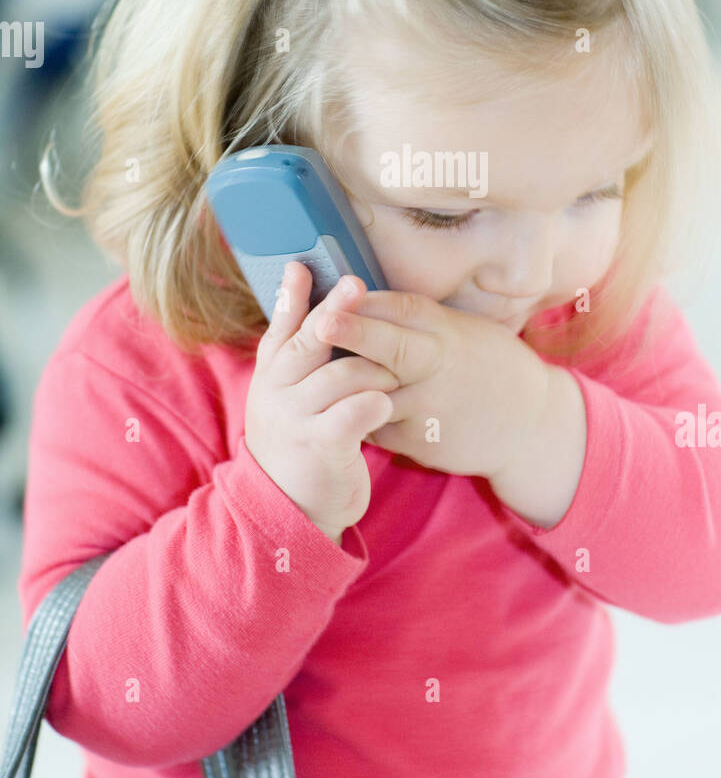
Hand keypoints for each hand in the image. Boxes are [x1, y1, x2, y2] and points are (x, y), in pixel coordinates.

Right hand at [244, 263, 398, 540]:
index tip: (301, 265)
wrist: (290, 512)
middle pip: (308, 341)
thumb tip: (309, 308)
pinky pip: (358, 409)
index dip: (290, 297)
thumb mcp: (290, 400)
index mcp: (270, 377)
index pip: (279, 329)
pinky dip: (377, 402)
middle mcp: (276, 393)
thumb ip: (300, 359)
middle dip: (335, 311)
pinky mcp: (323, 445)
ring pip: (343, 374)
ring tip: (393, 376)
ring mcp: (296, 419)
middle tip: (357, 285)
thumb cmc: (302, 445)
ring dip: (375, 370)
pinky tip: (386, 406)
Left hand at [312, 289, 550, 481]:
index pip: (403, 309)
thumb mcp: (463, 331)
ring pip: (378, 392)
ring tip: (312, 376)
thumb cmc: (487, 366)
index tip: (334, 291)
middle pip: (393, 346)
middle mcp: (440, 365)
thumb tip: (361, 298)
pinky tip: (341, 409)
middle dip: (356, 333)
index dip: (366, 301)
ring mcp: (431, 405)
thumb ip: (419, 320)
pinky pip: (377, 426)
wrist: (530, 423)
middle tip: (321, 323)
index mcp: (447, 331)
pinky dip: (357, 416)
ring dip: (345, 384)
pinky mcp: (422, 440)